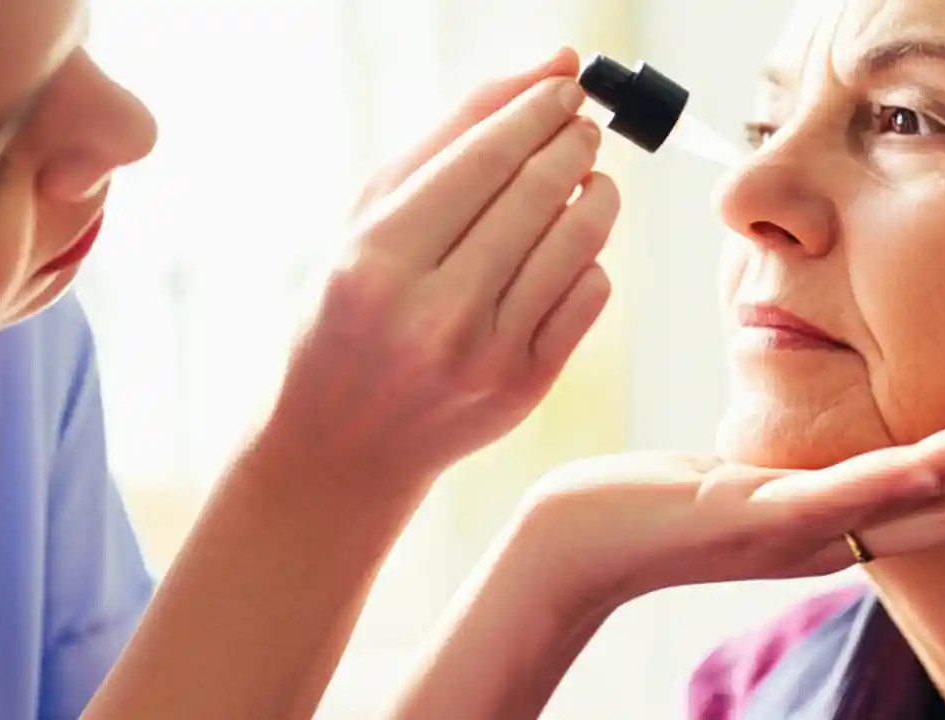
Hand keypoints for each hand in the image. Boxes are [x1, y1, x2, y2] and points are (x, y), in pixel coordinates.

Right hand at [263, 48, 619, 489]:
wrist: (347, 439)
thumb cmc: (350, 312)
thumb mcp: (365, 222)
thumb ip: (447, 142)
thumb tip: (544, 71)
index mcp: (378, 262)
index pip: (483, 160)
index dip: (537, 111)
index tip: (567, 85)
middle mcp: (434, 312)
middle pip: (537, 194)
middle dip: (573, 141)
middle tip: (582, 124)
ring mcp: (486, 357)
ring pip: (578, 243)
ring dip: (597, 193)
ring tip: (586, 177)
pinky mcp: (525, 388)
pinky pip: (588, 296)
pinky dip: (589, 257)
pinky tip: (567, 247)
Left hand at [513, 363, 944, 613]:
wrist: (575, 540)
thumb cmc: (654, 502)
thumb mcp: (742, 475)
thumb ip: (797, 463)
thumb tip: (827, 440)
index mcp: (836, 519)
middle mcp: (835, 534)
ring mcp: (803, 530)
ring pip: (927, 492)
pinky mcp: (760, 516)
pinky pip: (852, 495)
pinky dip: (917, 473)